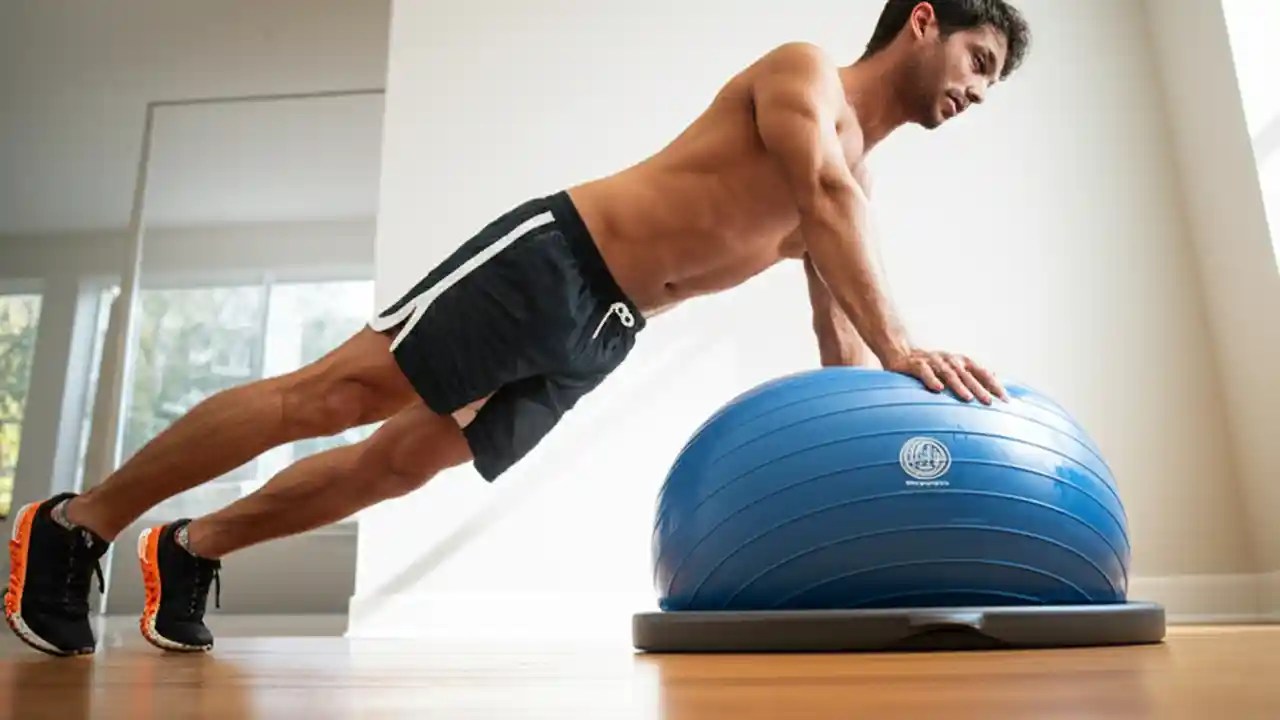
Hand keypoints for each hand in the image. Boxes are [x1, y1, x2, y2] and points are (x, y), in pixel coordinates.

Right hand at [882, 348, 1007, 404]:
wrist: (900, 352)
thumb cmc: (930, 365)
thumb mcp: (953, 368)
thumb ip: (972, 374)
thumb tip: (996, 378)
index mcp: (960, 362)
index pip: (982, 372)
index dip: (994, 385)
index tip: (1005, 399)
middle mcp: (949, 360)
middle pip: (967, 375)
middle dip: (979, 388)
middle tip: (989, 402)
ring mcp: (933, 362)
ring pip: (949, 373)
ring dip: (959, 386)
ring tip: (967, 398)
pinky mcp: (916, 365)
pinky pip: (925, 372)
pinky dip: (931, 380)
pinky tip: (938, 389)